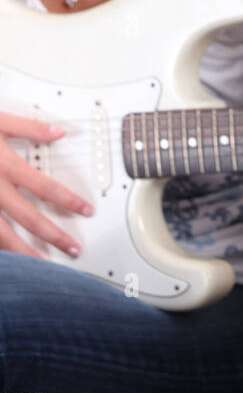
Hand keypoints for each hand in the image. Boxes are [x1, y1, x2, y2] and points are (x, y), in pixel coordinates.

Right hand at [0, 112, 92, 258]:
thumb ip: (29, 127)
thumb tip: (59, 132)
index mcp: (4, 164)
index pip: (44, 186)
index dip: (67, 200)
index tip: (85, 210)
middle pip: (27, 216)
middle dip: (52, 235)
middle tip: (73, 249)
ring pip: (2, 235)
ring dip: (24, 252)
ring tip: (41, 266)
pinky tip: (9, 262)